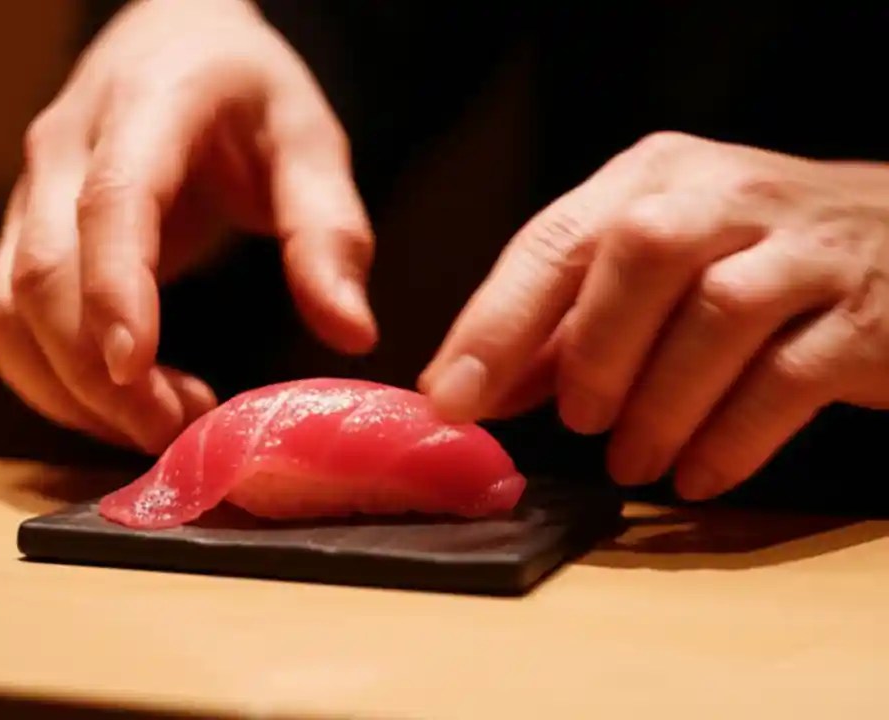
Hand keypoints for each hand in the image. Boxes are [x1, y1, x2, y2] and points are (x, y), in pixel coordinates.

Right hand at [0, 0, 376, 452]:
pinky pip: (3, 321)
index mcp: (145, 108)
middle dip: (98, 372)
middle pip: (43, 274)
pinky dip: (47, 379)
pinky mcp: (17, 234)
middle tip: (177, 431)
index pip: (110, 203)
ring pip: (8, 309)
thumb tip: (352, 333)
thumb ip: (329, 232)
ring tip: (155, 424)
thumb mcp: (309, 141)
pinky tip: (115, 404)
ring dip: (69, 387)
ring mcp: (27, 192)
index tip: (139, 370)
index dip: (114, 290)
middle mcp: (63, 148)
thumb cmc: (245, 92)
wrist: (172, 43)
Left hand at [421, 131, 888, 499]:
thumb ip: (570, 324)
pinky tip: (698, 475)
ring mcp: (807, 249)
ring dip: (658, 403)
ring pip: (718, 314)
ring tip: (630, 461)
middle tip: (577, 424)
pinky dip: (731, 439)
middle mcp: (729, 194)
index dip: (497, 323)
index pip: (558, 239)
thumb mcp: (660, 268)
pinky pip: (789, 378)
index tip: (450, 399)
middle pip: (642, 252)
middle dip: (592, 351)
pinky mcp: (868, 317)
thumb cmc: (757, 259)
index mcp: (656, 177)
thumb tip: (479, 390)